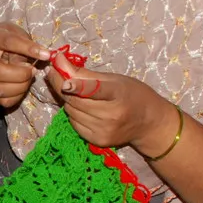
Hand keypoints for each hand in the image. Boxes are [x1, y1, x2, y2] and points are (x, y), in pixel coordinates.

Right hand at [0, 23, 50, 109]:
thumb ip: (25, 43)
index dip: (28, 49)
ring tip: (29, 78)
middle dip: (21, 74)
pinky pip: (3, 100)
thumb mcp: (16, 33)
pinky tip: (23, 86)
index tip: (46, 55)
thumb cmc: (7, 38)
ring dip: (20, 87)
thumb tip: (40, 57)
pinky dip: (17, 96)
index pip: (8, 42)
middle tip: (33, 70)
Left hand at [44, 50, 176, 152]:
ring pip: (71, 111)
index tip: (65, 83)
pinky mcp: (97, 141)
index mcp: (119, 95)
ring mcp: (103, 130)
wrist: (149, 123)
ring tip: (73, 91)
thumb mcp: (114, 79)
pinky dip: (73, 113)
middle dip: (61, 85)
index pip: (96, 90)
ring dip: (68, 100)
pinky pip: (74, 123)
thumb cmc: (132, 94)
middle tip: (53, 71)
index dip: (79, 87)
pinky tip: (82, 108)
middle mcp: (111, 115)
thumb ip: (85, 73)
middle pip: (75, 100)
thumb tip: (58, 61)